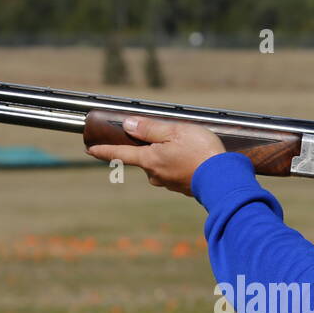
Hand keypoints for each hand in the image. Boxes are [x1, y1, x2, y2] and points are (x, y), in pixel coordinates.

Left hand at [85, 117, 225, 194]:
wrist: (224, 179)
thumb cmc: (201, 152)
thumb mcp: (175, 131)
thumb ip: (150, 128)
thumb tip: (128, 125)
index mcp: (150, 160)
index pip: (120, 154)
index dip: (104, 150)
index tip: (90, 149)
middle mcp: (155, 174)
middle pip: (144, 157)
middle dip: (151, 147)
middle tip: (170, 136)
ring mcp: (168, 183)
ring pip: (160, 165)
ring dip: (169, 155)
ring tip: (189, 145)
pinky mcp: (182, 187)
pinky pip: (174, 171)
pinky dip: (180, 163)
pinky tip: (194, 158)